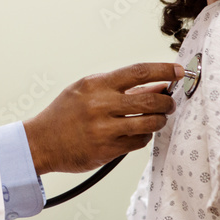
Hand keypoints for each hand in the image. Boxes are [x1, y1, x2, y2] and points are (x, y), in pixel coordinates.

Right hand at [23, 62, 181, 174]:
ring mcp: (104, 129)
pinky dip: (143, 137)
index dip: (163, 70)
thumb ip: (119, 88)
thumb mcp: (86, 91)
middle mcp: (101, 105)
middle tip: (169, 103)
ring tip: (156, 119)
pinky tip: (136, 134)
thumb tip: (155, 86)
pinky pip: (138, 142)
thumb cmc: (64, 114)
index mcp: (96, 85)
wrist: (41, 142)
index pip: (138, 72)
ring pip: (149, 124)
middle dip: (167, 102)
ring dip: (159, 121)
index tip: (179, 71)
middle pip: (151, 100)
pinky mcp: (107, 150)